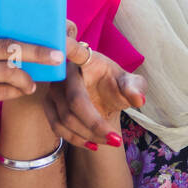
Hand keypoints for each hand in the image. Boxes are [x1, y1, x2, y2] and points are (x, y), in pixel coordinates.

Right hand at [42, 20, 147, 151]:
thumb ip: (135, 87)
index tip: (65, 42)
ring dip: (88, 135)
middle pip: (75, 101)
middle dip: (95, 124)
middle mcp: (64, 72)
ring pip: (65, 118)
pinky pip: (57, 126)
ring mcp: (53, 89)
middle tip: (116, 139)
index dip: (68, 46)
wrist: (101, 98)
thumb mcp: (129, 84)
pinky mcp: (48, 105)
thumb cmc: (114, 85)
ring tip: (109, 141)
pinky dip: (75, 139)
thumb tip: (139, 99)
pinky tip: (93, 144)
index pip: (76, 50)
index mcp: (85, 59)